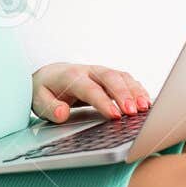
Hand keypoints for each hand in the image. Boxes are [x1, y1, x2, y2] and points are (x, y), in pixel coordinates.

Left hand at [30, 63, 151, 122]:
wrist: (49, 75)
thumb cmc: (46, 90)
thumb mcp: (39, 101)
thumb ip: (50, 108)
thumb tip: (62, 113)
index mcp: (71, 76)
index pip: (89, 88)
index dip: (103, 101)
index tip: (114, 115)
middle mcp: (88, 71)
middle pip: (110, 78)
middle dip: (123, 94)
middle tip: (133, 112)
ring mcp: (101, 73)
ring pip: (122, 77)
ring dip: (135, 91)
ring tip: (145, 108)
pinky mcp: (109, 77)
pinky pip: (127, 80)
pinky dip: (138, 90)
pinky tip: (146, 103)